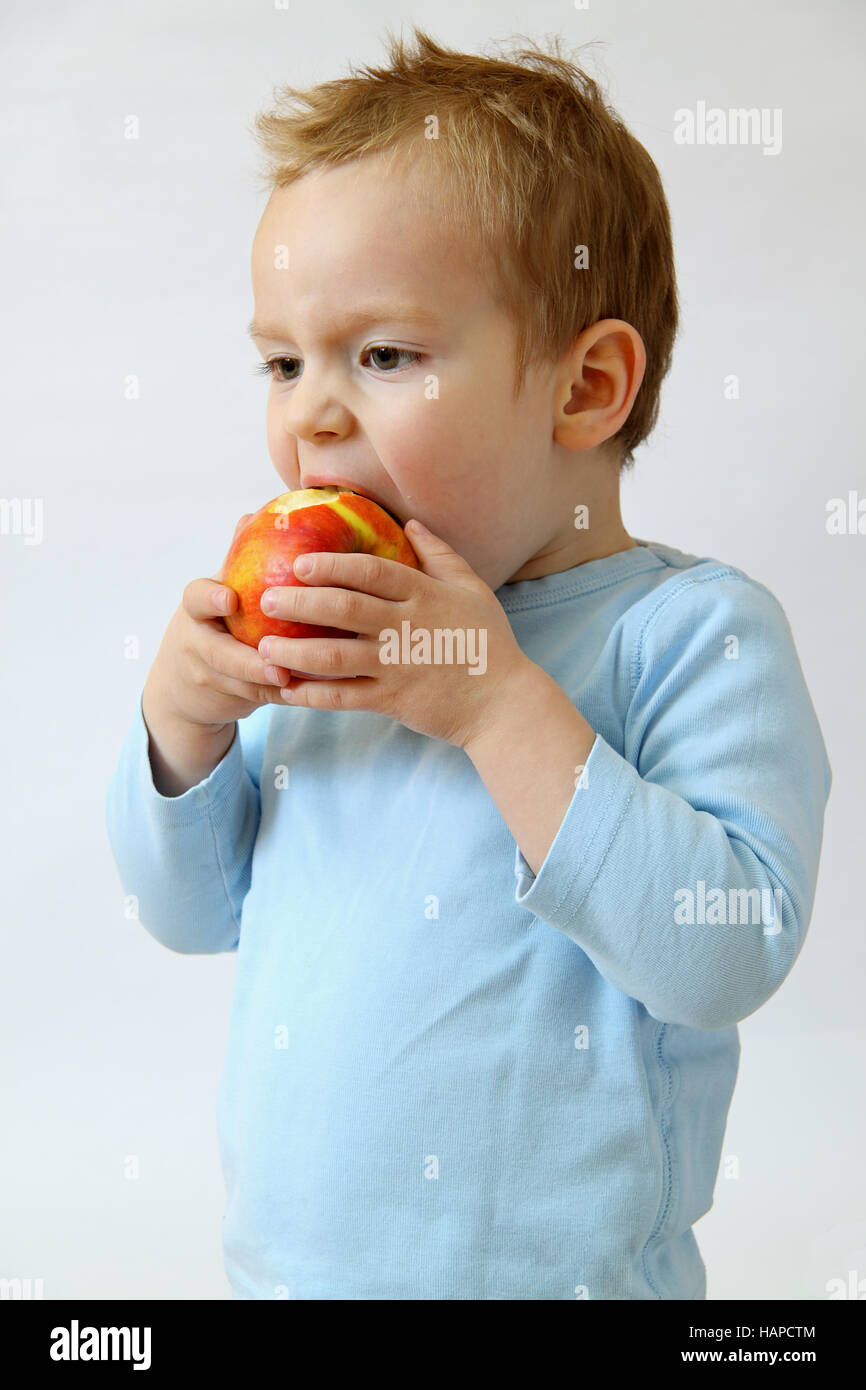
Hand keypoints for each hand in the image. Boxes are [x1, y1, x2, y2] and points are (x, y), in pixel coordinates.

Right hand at [142, 514, 292, 733]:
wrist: (182, 686)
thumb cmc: (214, 624)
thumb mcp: (218, 593)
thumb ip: (237, 560)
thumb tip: (256, 513)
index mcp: (197, 609)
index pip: (196, 597)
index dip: (210, 598)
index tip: (230, 598)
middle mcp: (195, 642)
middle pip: (216, 652)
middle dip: (244, 661)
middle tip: (275, 665)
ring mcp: (205, 674)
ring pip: (237, 682)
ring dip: (266, 683)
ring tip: (292, 682)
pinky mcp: (222, 700)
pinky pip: (253, 699)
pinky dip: (277, 696)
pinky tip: (306, 692)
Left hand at [255, 518, 531, 747]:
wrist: (503, 704)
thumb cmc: (489, 643)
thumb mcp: (472, 590)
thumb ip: (440, 555)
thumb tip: (411, 522)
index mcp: (423, 595)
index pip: (370, 571)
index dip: (331, 564)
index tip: (299, 561)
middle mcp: (405, 627)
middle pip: (343, 608)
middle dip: (300, 601)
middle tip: (267, 598)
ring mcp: (396, 665)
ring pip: (334, 655)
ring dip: (294, 650)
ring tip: (264, 646)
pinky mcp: (392, 700)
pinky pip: (344, 697)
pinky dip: (313, 694)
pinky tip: (287, 690)